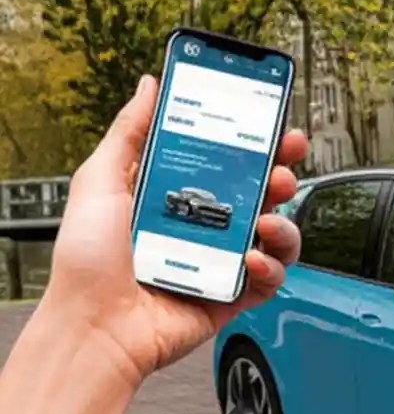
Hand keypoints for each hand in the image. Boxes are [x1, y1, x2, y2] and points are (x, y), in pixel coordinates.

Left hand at [42, 75, 307, 386]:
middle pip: (261, 193)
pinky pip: (270, 277)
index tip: (272, 124)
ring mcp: (222, 261)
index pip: (227, 160)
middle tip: (283, 168)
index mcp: (178, 195)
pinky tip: (251, 260)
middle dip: (282, 174)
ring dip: (284, 222)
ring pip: (277, 233)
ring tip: (267, 222)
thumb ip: (130, 133)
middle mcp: (205, 226)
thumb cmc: (89, 263)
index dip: (254, 142)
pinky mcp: (233, 294)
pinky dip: (270, 266)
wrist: (96, 327)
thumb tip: (149, 86)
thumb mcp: (100, 182)